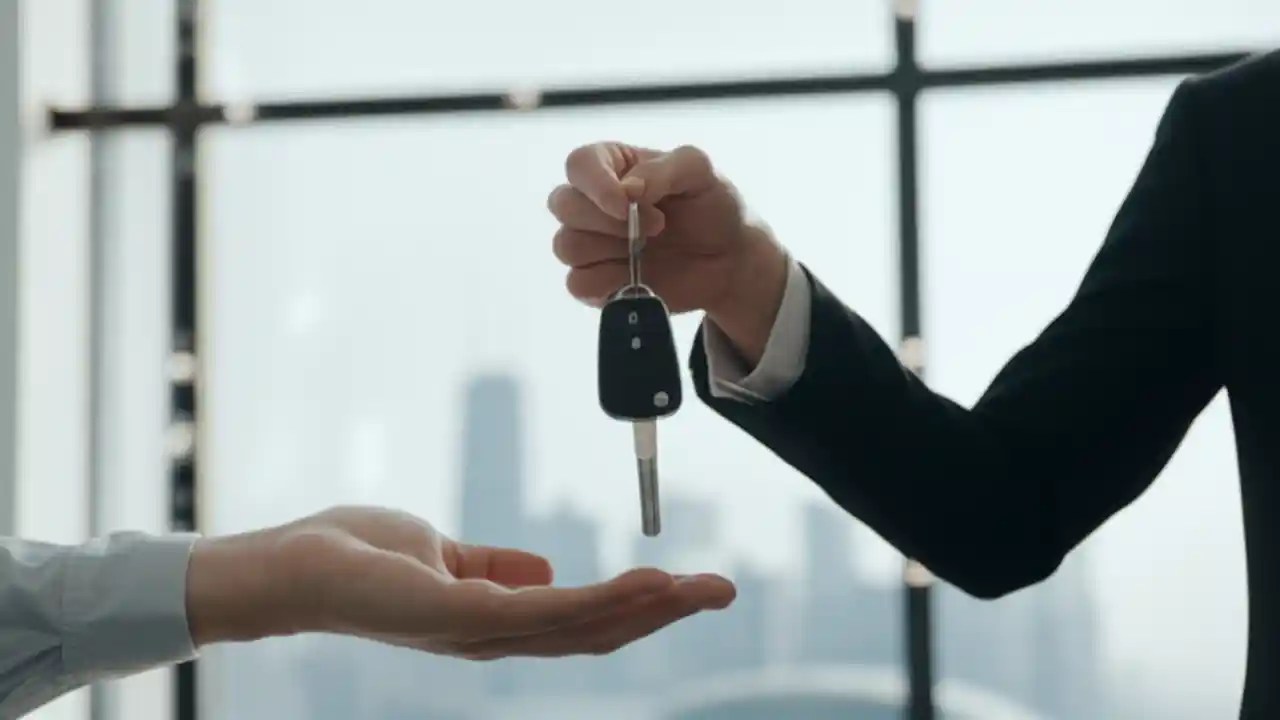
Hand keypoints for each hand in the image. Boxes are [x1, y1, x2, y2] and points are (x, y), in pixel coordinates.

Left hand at [186, 506, 734, 659]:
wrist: (292, 566)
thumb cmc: (357, 557)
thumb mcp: (443, 554)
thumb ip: (494, 566)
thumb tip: (546, 569)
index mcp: (495, 620)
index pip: (581, 620)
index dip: (639, 607)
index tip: (690, 584)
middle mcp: (495, 637)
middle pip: (596, 632)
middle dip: (664, 614)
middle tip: (724, 591)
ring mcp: (480, 632)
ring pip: (584, 627)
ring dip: (649, 609)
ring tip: (701, 589)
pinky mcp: (463, 617)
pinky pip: (547, 612)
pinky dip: (603, 600)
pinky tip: (645, 584)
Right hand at [548, 143, 789, 363]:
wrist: (728, 259)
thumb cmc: (712, 206)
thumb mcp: (700, 172)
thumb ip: (664, 169)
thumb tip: (627, 189)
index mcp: (612, 165)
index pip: (579, 164)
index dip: (595, 185)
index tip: (626, 203)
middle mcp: (593, 202)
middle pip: (563, 205)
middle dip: (608, 220)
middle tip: (657, 226)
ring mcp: (591, 243)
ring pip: (566, 246)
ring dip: (608, 250)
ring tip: (647, 250)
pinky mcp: (596, 281)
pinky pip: (578, 284)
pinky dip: (608, 282)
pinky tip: (638, 276)